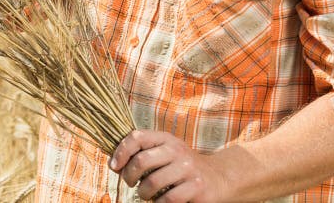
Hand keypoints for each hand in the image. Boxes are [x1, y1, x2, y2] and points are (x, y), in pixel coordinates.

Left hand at [110, 130, 225, 202]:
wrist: (219, 177)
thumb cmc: (182, 167)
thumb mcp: (165, 153)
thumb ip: (143, 154)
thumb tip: (114, 165)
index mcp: (165, 138)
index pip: (137, 137)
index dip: (121, 151)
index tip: (114, 166)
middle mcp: (176, 150)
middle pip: (141, 161)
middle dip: (128, 176)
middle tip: (130, 183)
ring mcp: (188, 168)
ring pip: (152, 183)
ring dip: (143, 193)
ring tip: (146, 194)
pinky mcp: (197, 186)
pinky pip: (168, 199)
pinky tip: (160, 202)